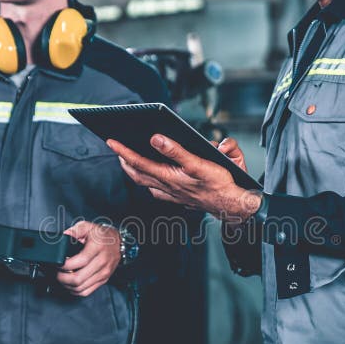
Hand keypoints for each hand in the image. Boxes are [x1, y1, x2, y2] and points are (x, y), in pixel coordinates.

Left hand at [57, 221, 121, 296]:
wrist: (118, 243)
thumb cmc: (102, 235)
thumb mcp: (88, 226)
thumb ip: (74, 231)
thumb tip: (63, 237)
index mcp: (97, 247)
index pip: (80, 261)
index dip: (65, 265)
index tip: (58, 263)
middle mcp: (102, 262)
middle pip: (78, 278)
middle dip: (62, 278)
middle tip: (56, 272)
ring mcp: (103, 273)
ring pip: (80, 288)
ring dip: (67, 285)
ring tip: (61, 278)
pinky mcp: (103, 280)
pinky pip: (86, 292)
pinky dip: (74, 290)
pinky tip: (70, 284)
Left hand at [107, 135, 260, 220]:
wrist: (233, 204)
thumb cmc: (221, 183)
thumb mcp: (200, 163)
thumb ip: (177, 151)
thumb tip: (157, 139)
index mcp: (170, 177)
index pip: (139, 162)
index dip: (123, 151)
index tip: (111, 141)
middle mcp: (168, 187)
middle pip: (137, 175)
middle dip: (125, 161)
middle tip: (116, 148)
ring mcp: (172, 194)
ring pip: (145, 183)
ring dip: (134, 171)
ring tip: (127, 160)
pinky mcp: (179, 198)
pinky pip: (157, 191)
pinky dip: (149, 183)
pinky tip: (148, 179)